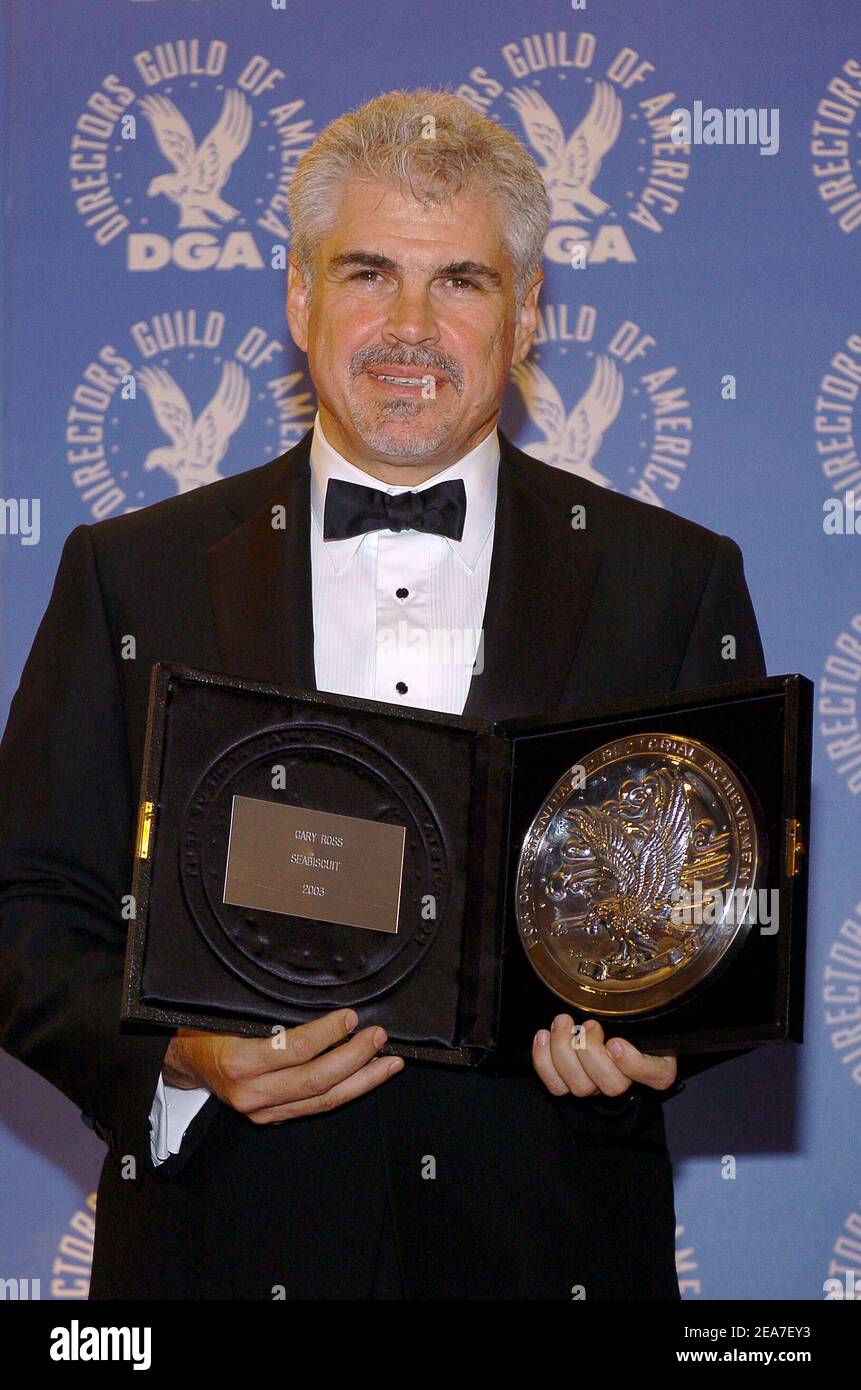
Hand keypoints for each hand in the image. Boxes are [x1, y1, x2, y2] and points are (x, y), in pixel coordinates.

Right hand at [162, 1009, 402, 1123]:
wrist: (186, 1063)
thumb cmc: (206, 1028)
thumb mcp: (228, 1011)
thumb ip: (266, 1009)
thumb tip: (315, 991)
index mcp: (238, 1063)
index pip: (293, 1050)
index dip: (327, 1033)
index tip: (351, 1016)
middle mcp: (252, 1094)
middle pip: (316, 1081)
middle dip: (354, 1058)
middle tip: (378, 1036)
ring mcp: (264, 1111)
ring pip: (323, 1100)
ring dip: (362, 1081)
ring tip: (389, 1063)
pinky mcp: (273, 1118)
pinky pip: (317, 1106)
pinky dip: (347, 1091)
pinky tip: (367, 1077)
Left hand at [532, 1015, 676, 1097]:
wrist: (602, 1021)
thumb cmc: (625, 1014)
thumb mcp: (640, 1008)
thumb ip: (643, 1006)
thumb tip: (632, 995)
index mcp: (656, 1064)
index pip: (656, 1076)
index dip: (633, 1063)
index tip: (615, 1041)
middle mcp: (626, 1081)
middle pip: (612, 1085)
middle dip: (591, 1052)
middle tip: (588, 1025)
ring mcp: (597, 1086)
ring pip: (581, 1087)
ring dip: (565, 1051)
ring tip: (562, 1023)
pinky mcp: (570, 1085)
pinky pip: (556, 1086)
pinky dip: (544, 1061)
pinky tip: (543, 1036)